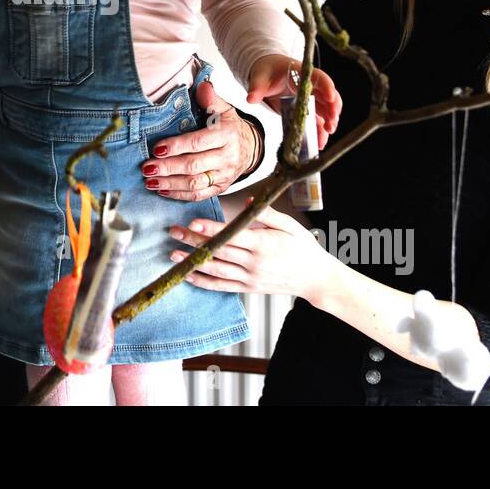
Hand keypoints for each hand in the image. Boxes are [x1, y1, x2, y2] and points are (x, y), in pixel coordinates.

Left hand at [139, 79, 261, 200]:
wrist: (250, 147)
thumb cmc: (230, 127)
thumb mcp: (224, 109)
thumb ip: (211, 99)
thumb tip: (202, 87)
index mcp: (226, 135)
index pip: (198, 142)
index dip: (176, 146)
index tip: (156, 149)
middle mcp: (227, 157)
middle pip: (194, 165)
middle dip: (168, 167)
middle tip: (147, 167)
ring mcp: (224, 175)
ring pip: (195, 183)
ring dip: (170, 184)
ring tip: (150, 181)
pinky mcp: (220, 187)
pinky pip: (199, 195)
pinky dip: (179, 195)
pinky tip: (163, 191)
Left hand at [168, 199, 334, 299]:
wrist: (316, 279)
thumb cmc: (304, 249)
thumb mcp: (290, 226)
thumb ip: (267, 214)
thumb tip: (249, 200)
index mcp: (263, 244)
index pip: (231, 235)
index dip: (211, 229)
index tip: (193, 222)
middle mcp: (253, 263)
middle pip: (218, 251)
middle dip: (193, 241)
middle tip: (173, 232)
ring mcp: (249, 278)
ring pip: (216, 270)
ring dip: (193, 263)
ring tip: (173, 255)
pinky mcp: (248, 288)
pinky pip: (222, 286)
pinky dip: (204, 282)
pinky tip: (189, 276)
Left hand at [246, 54, 342, 149]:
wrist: (266, 73)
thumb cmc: (266, 71)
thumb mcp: (260, 77)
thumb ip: (256, 87)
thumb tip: (251, 98)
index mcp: (302, 74)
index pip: (320, 78)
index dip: (327, 87)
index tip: (330, 97)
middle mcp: (310, 87)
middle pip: (327, 97)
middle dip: (332, 109)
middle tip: (331, 122)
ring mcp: (309, 99)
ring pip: (324, 111)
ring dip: (328, 122)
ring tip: (328, 133)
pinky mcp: (305, 110)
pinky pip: (315, 121)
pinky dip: (318, 131)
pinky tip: (319, 142)